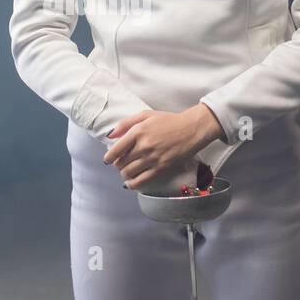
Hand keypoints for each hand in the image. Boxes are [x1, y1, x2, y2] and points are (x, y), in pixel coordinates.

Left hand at [102, 104, 224, 190]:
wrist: (191, 129)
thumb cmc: (169, 121)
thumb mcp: (146, 115)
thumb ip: (126, 123)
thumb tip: (111, 135)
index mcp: (138, 132)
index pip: (115, 150)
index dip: (108, 157)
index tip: (107, 159)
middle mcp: (143, 146)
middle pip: (121, 162)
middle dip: (118, 164)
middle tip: (120, 163)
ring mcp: (152, 159)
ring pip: (128, 173)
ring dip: (124, 173)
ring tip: (126, 171)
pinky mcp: (161, 168)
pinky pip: (141, 181)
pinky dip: (133, 184)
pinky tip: (130, 183)